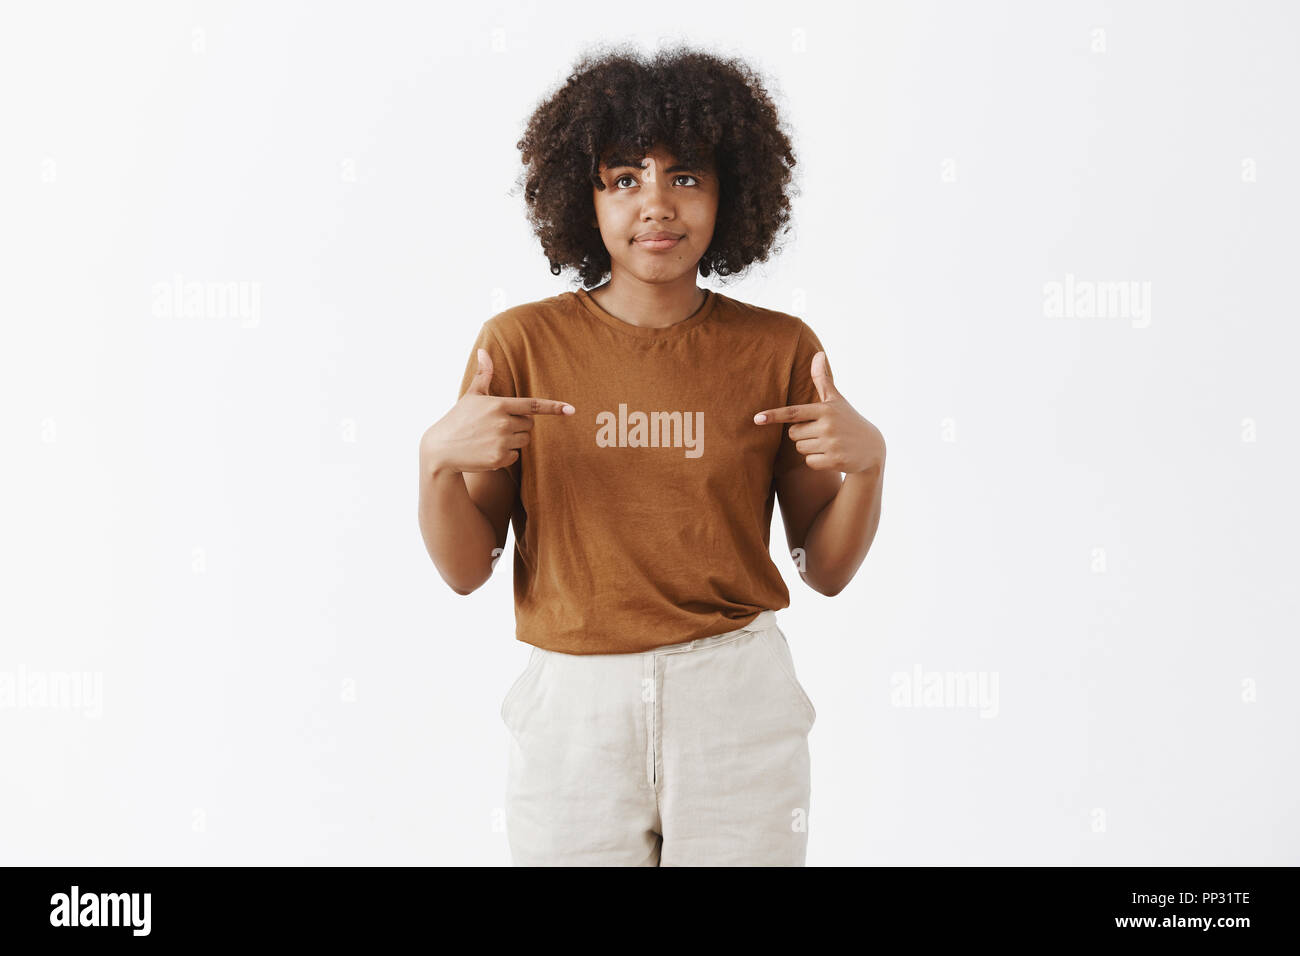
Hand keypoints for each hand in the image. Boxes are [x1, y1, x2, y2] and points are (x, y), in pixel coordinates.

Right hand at [421, 348, 574, 475]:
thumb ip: (483, 374)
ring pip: (524, 440)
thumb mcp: (471, 395)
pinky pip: (515, 456)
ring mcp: (502, 442)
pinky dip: (505, 455)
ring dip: (513, 440)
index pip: (533, 405)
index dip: (553, 407)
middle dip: (518, 425)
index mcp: (499, 404)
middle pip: (530, 425)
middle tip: (496, 426)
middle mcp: (503, 423)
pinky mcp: (499, 459)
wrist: (441, 449)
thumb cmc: (458, 419)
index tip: (571, 409)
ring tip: (490, 438)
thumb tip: (483, 350)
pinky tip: (488, 451)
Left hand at [752, 351, 884, 473]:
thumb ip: (823, 379)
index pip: (793, 413)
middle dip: (802, 434)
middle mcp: (828, 426)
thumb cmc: (849, 420)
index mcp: (825, 409)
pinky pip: (809, 462)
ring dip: (809, 448)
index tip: (757, 419)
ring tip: (828, 443)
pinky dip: (817, 461)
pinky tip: (831, 456)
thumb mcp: (836, 400)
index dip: (774, 415)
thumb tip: (818, 353)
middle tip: (821, 432)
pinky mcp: (834, 461)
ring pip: (800, 449)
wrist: (872, 448)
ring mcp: (831, 444)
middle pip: (793, 434)